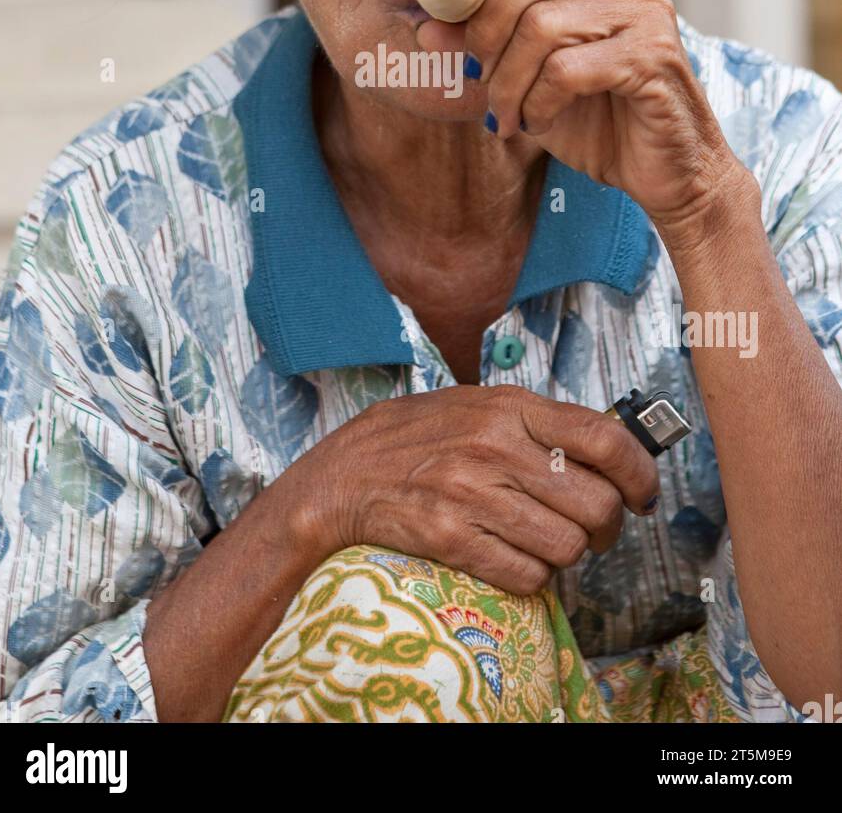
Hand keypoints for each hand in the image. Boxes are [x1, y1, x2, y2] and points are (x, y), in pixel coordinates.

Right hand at [290, 384, 659, 594]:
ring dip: (568, 555)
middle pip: (595, 504)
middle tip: (596, 530)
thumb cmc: (416, 438)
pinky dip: (532, 577)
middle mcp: (495, 447)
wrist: (341, 476)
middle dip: (607, 527)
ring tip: (549, 543)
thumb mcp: (477, 406)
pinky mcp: (451, 538)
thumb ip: (536, 423)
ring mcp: (472, 494)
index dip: (639, 473)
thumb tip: (609, 447)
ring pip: (567, 547)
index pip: (605, 438)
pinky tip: (515, 559)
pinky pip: (527, 575)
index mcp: (509, 407)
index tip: (643, 493)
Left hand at [391, 0, 753, 230]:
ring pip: (543, 24)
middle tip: (477, 74)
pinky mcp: (654, 54)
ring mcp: (644, 12)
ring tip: (507, 116)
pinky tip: (539, 122)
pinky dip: (539, 101)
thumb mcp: (523, 81)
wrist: (668, 175)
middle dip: (484, 27)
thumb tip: (425, 20)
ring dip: (508, 80)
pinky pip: (568, 68)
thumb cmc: (597, 121)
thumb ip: (481, 46)